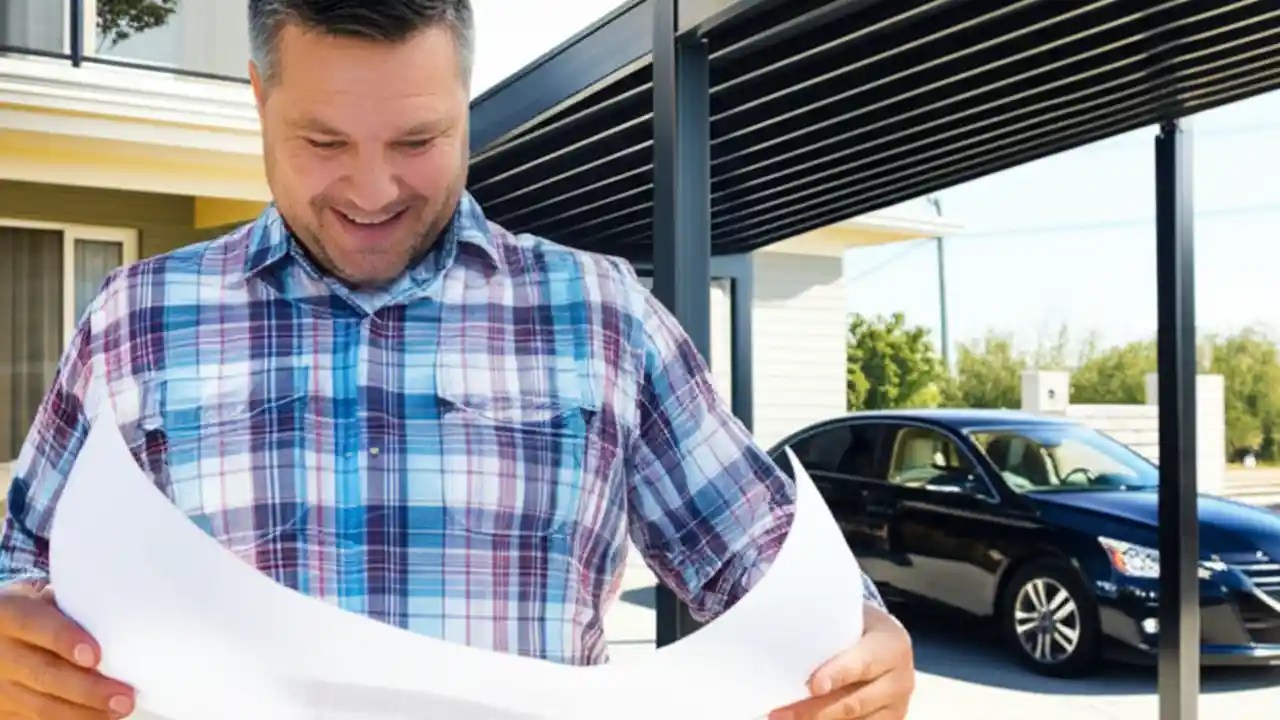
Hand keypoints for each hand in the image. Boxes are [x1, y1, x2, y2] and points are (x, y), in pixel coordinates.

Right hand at [0, 581, 134, 718]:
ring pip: (40, 705)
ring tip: (119, 710)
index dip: (64, 639)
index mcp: (8, 615)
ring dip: (84, 711)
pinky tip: (98, 718)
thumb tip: (117, 615)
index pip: (33, 624)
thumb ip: (70, 608)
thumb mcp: (40, 602)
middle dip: (87, 688)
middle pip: (43, 674)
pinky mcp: (3, 711)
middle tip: (123, 696)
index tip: (95, 656)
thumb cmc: (31, 617)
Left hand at [769, 603, 914, 718]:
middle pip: (855, 702)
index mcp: (892, 645)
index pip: (864, 662)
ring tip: (785, 719)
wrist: (885, 641)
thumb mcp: (850, 616)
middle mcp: (900, 679)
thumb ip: (826, 627)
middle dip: (815, 710)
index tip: (813, 686)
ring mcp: (897, 706)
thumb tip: (781, 633)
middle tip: (781, 713)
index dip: (839, 674)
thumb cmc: (858, 625)